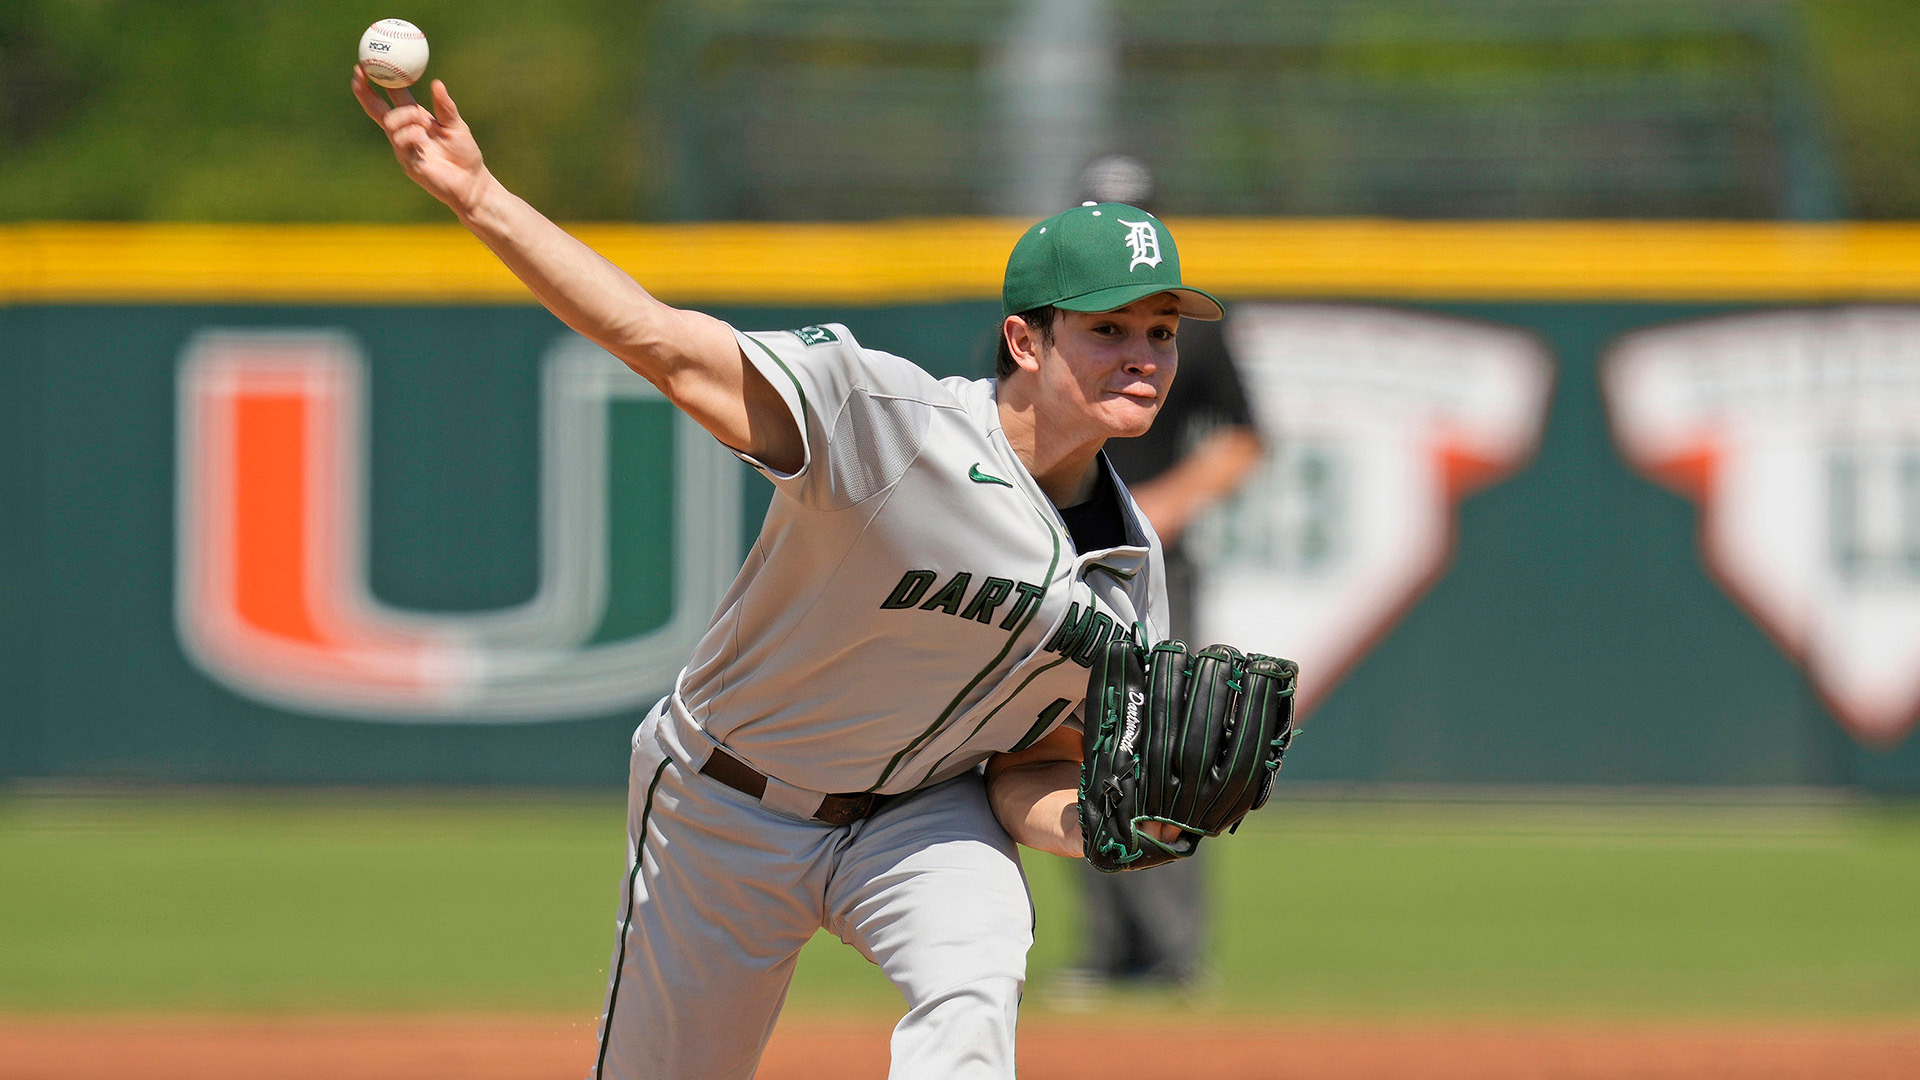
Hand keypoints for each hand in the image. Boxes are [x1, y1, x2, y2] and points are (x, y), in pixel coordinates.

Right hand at [350, 66, 492, 216]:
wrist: (471, 182)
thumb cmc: (465, 153)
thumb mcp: (457, 125)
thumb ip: (445, 106)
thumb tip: (436, 83)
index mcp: (416, 118)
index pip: (391, 96)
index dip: (378, 81)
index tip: (365, 63)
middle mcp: (405, 130)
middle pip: (377, 109)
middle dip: (365, 91)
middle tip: (359, 73)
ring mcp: (403, 147)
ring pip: (390, 123)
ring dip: (405, 117)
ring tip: (424, 124)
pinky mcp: (407, 162)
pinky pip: (400, 142)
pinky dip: (411, 134)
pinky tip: (423, 137)